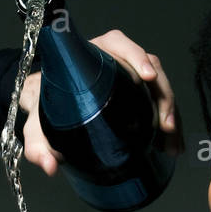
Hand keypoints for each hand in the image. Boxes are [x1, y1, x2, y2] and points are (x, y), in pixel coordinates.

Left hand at [18, 29, 181, 175]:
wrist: (49, 110)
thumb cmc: (47, 108)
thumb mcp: (37, 125)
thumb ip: (38, 146)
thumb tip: (51, 166)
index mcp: (93, 55)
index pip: (120, 45)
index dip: (137, 57)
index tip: (147, 76)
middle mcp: (116, 61)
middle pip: (150, 68)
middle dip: (164, 96)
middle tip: (166, 125)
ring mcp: (131, 76)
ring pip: (159, 87)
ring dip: (171, 113)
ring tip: (172, 142)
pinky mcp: (138, 94)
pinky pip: (159, 101)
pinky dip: (169, 122)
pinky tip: (172, 143)